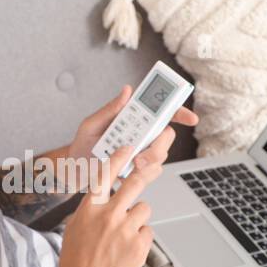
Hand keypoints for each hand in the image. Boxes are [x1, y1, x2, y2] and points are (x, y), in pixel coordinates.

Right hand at [51, 144, 161, 266]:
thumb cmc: (76, 265)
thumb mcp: (75, 230)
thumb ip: (92, 211)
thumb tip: (107, 200)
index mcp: (88, 209)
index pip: (105, 174)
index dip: (118, 158)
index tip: (128, 148)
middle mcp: (108, 215)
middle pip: (135, 183)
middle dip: (146, 173)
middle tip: (154, 166)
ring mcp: (125, 230)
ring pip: (144, 209)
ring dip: (138, 219)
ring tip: (124, 237)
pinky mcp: (139, 245)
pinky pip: (148, 231)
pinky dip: (141, 239)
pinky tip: (127, 252)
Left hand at [65, 84, 198, 184]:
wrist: (75, 169)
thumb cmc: (83, 143)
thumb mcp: (91, 124)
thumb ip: (109, 109)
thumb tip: (127, 91)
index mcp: (134, 119)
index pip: (163, 112)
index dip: (180, 113)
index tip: (191, 118)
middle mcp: (143, 135)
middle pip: (167, 136)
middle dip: (159, 145)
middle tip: (141, 155)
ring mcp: (143, 153)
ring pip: (161, 156)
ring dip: (149, 162)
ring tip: (131, 165)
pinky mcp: (139, 171)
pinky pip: (151, 173)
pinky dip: (141, 175)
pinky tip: (126, 175)